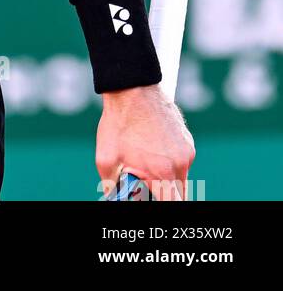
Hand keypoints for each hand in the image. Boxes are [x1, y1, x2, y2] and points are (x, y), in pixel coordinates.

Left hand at [97, 85, 195, 199]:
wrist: (132, 89)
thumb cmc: (118, 122)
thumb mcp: (106, 157)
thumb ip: (111, 184)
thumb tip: (113, 197)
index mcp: (161, 173)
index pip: (172, 204)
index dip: (163, 205)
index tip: (152, 199)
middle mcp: (179, 164)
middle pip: (179, 195)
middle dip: (165, 195)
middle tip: (148, 187)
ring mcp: (186, 152)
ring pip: (181, 178)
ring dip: (168, 178)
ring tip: (147, 161)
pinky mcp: (188, 142)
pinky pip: (182, 161)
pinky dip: (171, 162)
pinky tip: (154, 147)